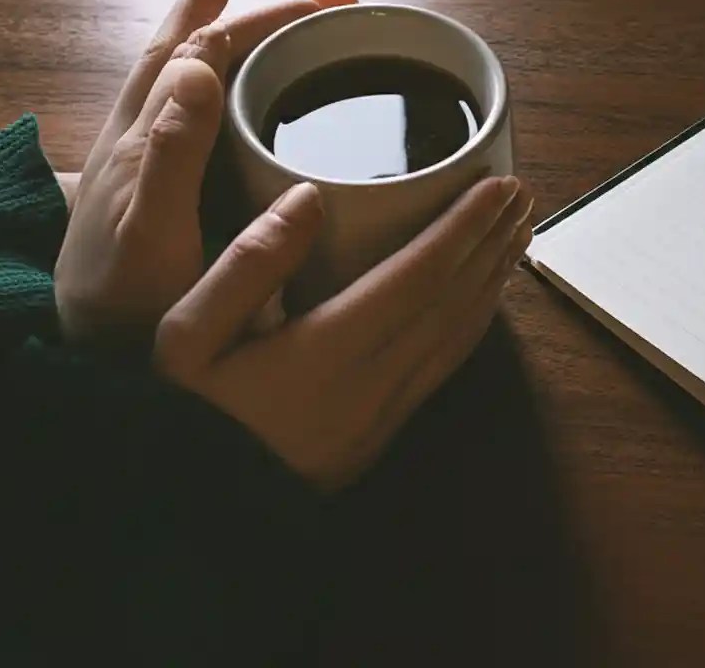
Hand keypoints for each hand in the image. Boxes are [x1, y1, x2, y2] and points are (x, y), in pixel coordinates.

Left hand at [55, 0, 355, 347]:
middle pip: (189, 48)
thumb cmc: (127, 300)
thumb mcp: (154, 231)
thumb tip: (199, 62)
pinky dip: (208, 76)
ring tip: (245, 0)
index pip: (203, 54)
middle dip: (248, 14)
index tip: (315, 3)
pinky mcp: (148, 179)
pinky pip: (182, 106)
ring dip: (220, 31)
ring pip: (180, 70)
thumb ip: (174, 152)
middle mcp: (140, 133)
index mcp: (147, 137)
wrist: (89, 347)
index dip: (257, 22)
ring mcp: (142, 154)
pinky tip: (223, 83)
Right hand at [155, 176, 533, 490]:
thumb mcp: (186, 336)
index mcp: (328, 350)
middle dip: (491, 244)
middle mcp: (373, 382)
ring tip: (517, 235)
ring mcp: (384, 413)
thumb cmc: (181, 415)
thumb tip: (308, 199)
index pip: (418, 276)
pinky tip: (482, 301)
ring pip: (457, 337)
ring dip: (492, 282)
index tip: (497, 186)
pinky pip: (445, 366)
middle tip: (523, 196)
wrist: (194, 518)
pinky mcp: (382, 432)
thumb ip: (249, 264)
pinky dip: (473, 324)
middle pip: (453, 303)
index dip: (463, 228)